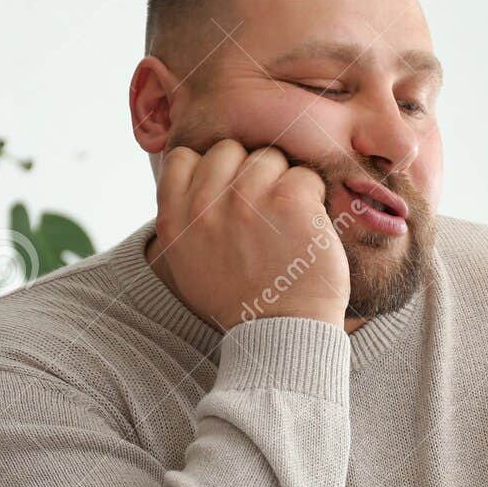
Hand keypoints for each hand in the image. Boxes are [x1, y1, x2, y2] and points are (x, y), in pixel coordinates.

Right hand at [152, 139, 349, 329]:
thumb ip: (186, 219)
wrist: (283, 336)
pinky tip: (307, 228)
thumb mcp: (190, 264)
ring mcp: (247, 200)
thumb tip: (196, 179)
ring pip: (269, 158)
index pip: (183, 158)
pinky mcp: (289, 201)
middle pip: (229, 150)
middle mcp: (205, 206)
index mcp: (175, 220)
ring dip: (283, 184)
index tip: (229, 196)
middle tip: (264, 213)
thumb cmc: (242, 302)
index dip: (210, 170)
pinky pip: (304, 175)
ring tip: (286, 226)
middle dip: (249, 173)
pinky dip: (312, 197)